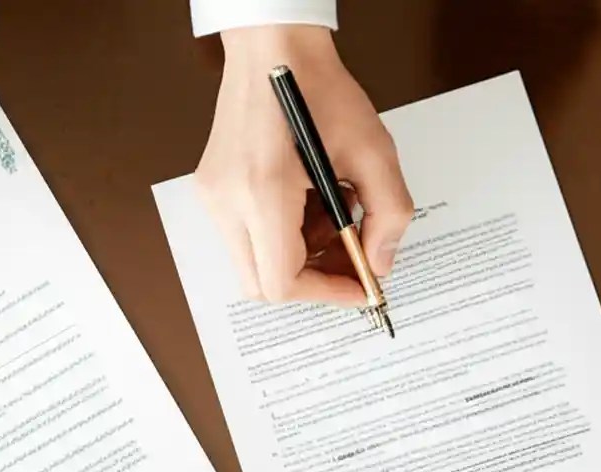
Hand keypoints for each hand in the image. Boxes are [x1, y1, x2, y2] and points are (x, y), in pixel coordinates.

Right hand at [195, 26, 412, 305]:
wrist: (273, 48)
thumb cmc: (318, 89)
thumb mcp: (373, 150)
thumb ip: (388, 214)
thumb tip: (381, 261)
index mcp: (262, 192)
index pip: (282, 281)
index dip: (326, 293)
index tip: (360, 284)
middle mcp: (227, 202)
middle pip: (261, 285)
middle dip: (311, 280)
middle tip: (350, 262)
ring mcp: (213, 197)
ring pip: (253, 264)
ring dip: (298, 256)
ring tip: (334, 220)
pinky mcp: (212, 190)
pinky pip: (245, 238)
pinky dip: (282, 236)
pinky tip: (310, 204)